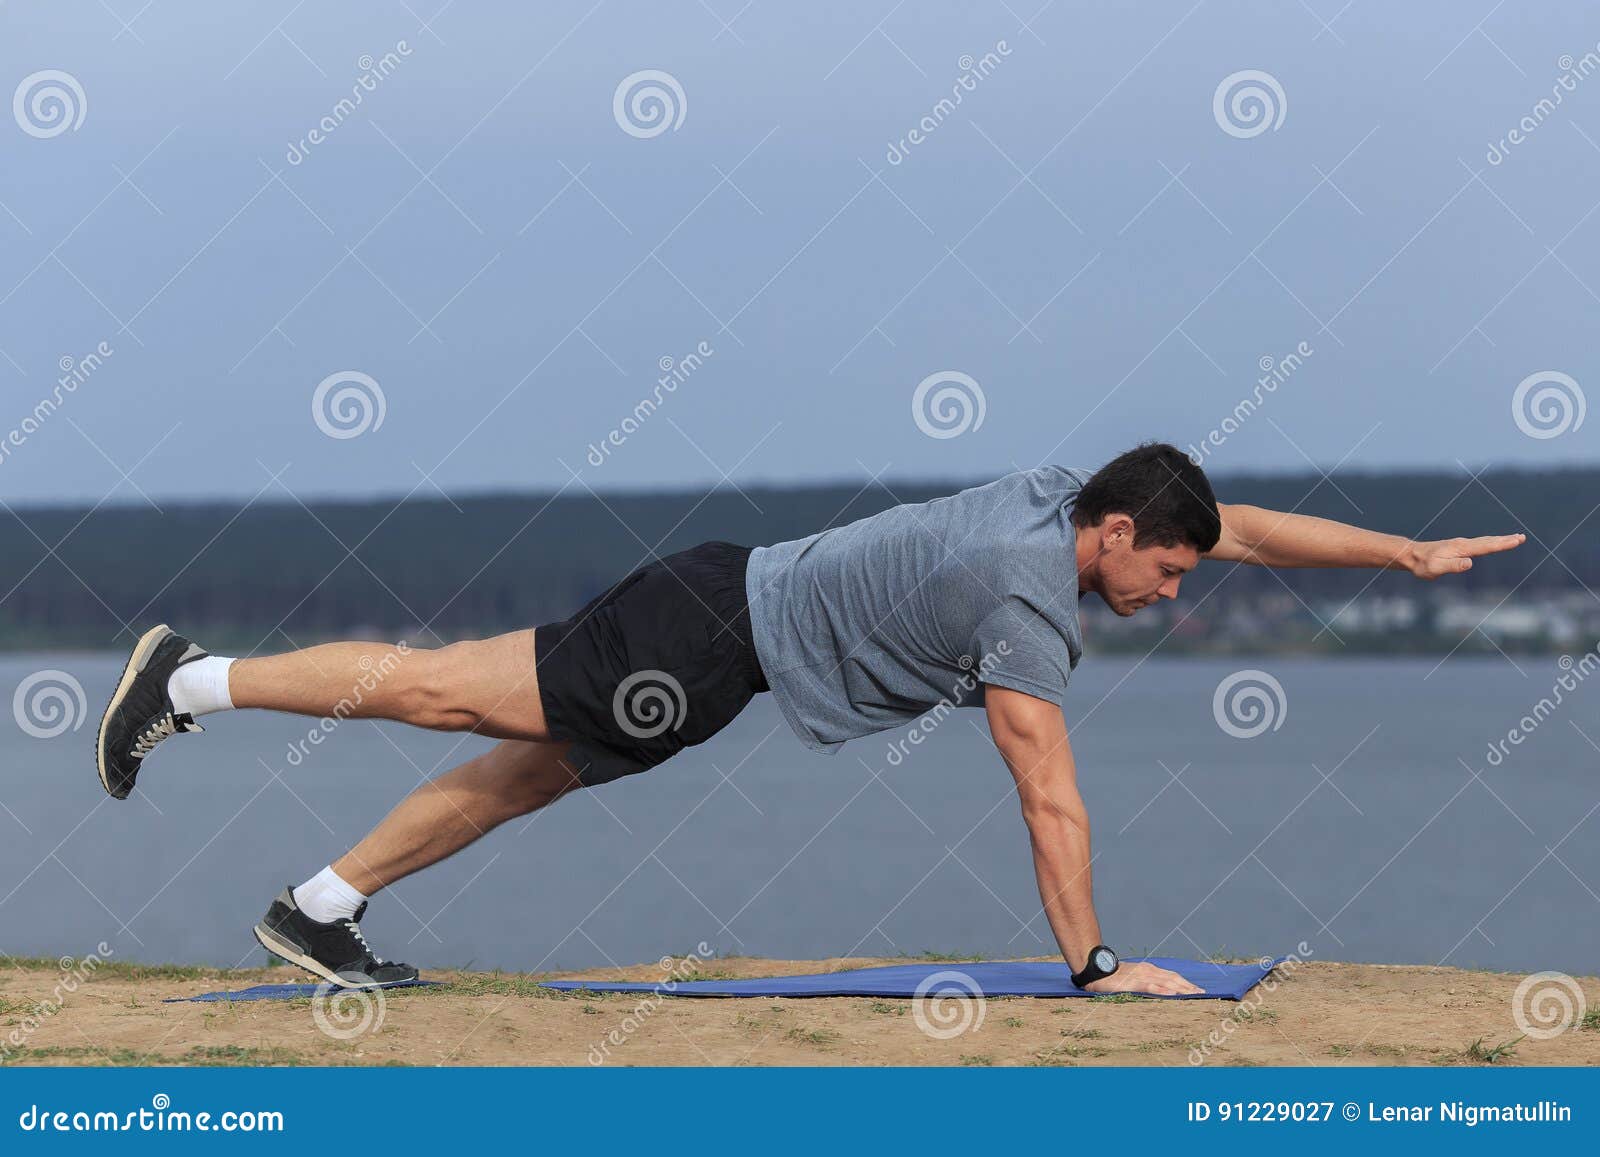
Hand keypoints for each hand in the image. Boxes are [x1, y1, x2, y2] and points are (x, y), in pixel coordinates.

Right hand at [1083, 961, 1202, 995]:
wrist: (1095, 969)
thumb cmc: (1111, 976)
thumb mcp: (1130, 978)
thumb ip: (1142, 982)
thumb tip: (1154, 990)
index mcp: (1147, 969)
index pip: (1170, 975)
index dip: (1184, 982)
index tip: (1196, 989)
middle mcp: (1147, 970)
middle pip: (1173, 978)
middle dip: (1188, 985)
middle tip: (1202, 993)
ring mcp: (1141, 976)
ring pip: (1166, 981)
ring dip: (1181, 988)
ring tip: (1194, 994)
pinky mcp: (1133, 983)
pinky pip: (1152, 986)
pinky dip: (1164, 990)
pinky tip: (1173, 994)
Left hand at [1405, 533, 1525, 579]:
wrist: (1410, 555)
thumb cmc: (1423, 565)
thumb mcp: (1436, 568)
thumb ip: (1453, 566)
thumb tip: (1470, 563)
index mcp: (1461, 548)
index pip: (1486, 546)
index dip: (1502, 544)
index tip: (1517, 540)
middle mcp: (1463, 544)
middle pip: (1488, 541)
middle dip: (1505, 540)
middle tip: (1522, 537)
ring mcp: (1460, 544)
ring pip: (1484, 541)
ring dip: (1500, 540)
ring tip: (1514, 538)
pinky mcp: (1457, 547)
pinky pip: (1478, 544)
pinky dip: (1490, 542)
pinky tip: (1493, 543)